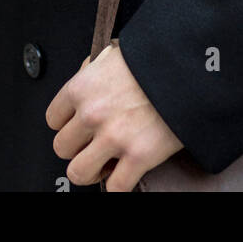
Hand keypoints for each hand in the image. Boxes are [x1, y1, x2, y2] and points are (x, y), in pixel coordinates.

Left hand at [46, 41, 183, 191]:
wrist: (189, 66)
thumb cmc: (154, 58)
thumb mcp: (116, 53)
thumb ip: (94, 68)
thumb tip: (85, 77)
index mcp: (82, 87)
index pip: (53, 119)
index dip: (67, 124)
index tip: (78, 127)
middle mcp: (92, 113)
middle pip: (62, 148)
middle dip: (78, 148)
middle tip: (94, 144)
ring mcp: (114, 137)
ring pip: (78, 173)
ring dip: (91, 171)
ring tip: (106, 163)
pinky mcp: (138, 157)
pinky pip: (114, 188)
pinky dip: (119, 185)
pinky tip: (126, 173)